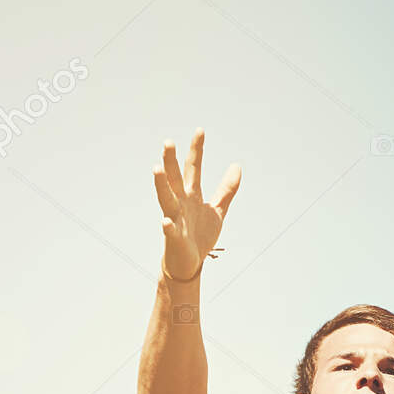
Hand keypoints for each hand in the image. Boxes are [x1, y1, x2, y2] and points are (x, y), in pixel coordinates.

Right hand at [154, 129, 240, 282]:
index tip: (200, 131)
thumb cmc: (199, 235)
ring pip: (166, 199)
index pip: (194, 168)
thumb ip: (226, 190)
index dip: (197, 150)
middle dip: (171, 161)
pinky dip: (168, 226)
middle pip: (175, 179)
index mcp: (191, 195)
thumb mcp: (217, 211)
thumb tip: (237, 166)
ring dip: (161, 185)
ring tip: (157, 169)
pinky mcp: (175, 238)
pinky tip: (166, 222)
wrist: (190, 263)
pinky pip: (170, 231)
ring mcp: (175, 219)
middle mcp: (181, 203)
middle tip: (168, 142)